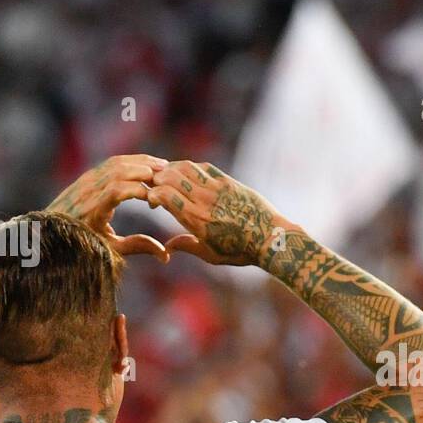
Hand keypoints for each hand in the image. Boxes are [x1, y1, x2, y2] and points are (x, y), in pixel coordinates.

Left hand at [48, 154, 170, 260]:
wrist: (50, 232)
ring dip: (141, 162)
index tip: (159, 199)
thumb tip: (165, 255)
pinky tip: (146, 165)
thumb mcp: (109, 250)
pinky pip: (112, 162)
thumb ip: (137, 246)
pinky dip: (131, 161)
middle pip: (121, 170)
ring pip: (117, 162)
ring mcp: (87, 179)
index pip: (120, 189)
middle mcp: (89, 189)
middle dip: (147, 171)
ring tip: (163, 167)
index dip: (142, 191)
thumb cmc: (81, 245)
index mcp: (93, 208)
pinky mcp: (88, 175)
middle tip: (170, 176)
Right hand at [146, 161, 281, 266]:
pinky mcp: (229, 182)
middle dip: (157, 178)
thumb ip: (187, 246)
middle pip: (170, 177)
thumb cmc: (241, 251)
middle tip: (156, 184)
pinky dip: (191, 167)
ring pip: (185, 167)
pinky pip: (204, 167)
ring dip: (172, 169)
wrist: (271, 239)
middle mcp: (204, 201)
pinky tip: (188, 175)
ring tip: (169, 177)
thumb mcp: (211, 254)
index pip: (164, 195)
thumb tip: (168, 247)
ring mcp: (217, 189)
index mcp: (196, 220)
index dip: (152, 193)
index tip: (152, 201)